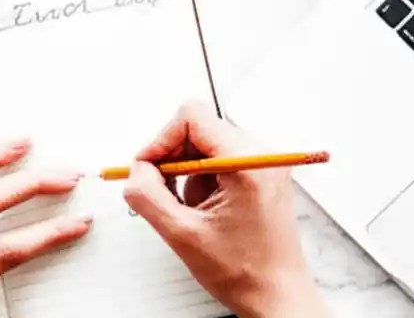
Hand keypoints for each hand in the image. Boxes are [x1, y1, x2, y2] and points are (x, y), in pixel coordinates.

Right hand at [123, 102, 327, 317]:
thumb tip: (136, 169)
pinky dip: (203, 180)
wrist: (278, 295)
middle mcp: (262, 154)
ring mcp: (266, 162)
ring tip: (193, 211)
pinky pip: (221, 160)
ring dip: (188, 174)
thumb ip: (148, 195)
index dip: (161, 139)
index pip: (192, 117)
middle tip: (164, 196)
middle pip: (199, 128)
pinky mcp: (263, 173)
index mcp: (247, 162)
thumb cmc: (243, 272)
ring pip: (207, 145)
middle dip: (174, 160)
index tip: (147, 169)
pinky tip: (206, 211)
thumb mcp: (182, 234)